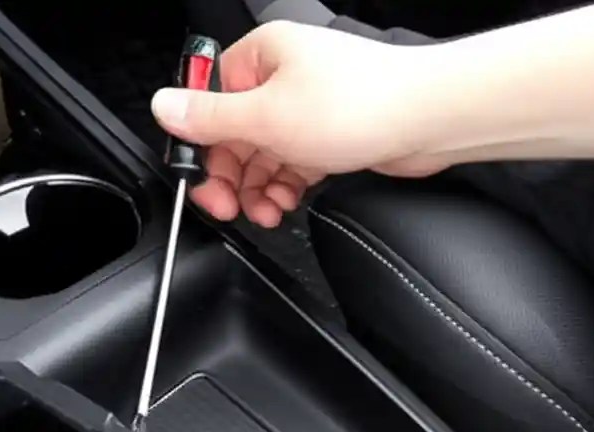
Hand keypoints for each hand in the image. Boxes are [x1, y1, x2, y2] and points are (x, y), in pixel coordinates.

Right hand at [152, 22, 448, 227]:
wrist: (430, 119)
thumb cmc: (359, 104)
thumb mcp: (265, 117)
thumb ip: (210, 119)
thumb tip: (164, 106)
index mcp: (261, 56)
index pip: (210, 103)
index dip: (201, 147)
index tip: (201, 182)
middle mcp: (283, 78)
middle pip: (236, 134)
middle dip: (232, 177)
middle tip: (229, 208)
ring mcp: (308, 108)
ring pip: (265, 155)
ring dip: (258, 188)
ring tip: (263, 213)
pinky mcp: (331, 135)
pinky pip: (294, 164)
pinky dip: (286, 187)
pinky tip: (285, 205)